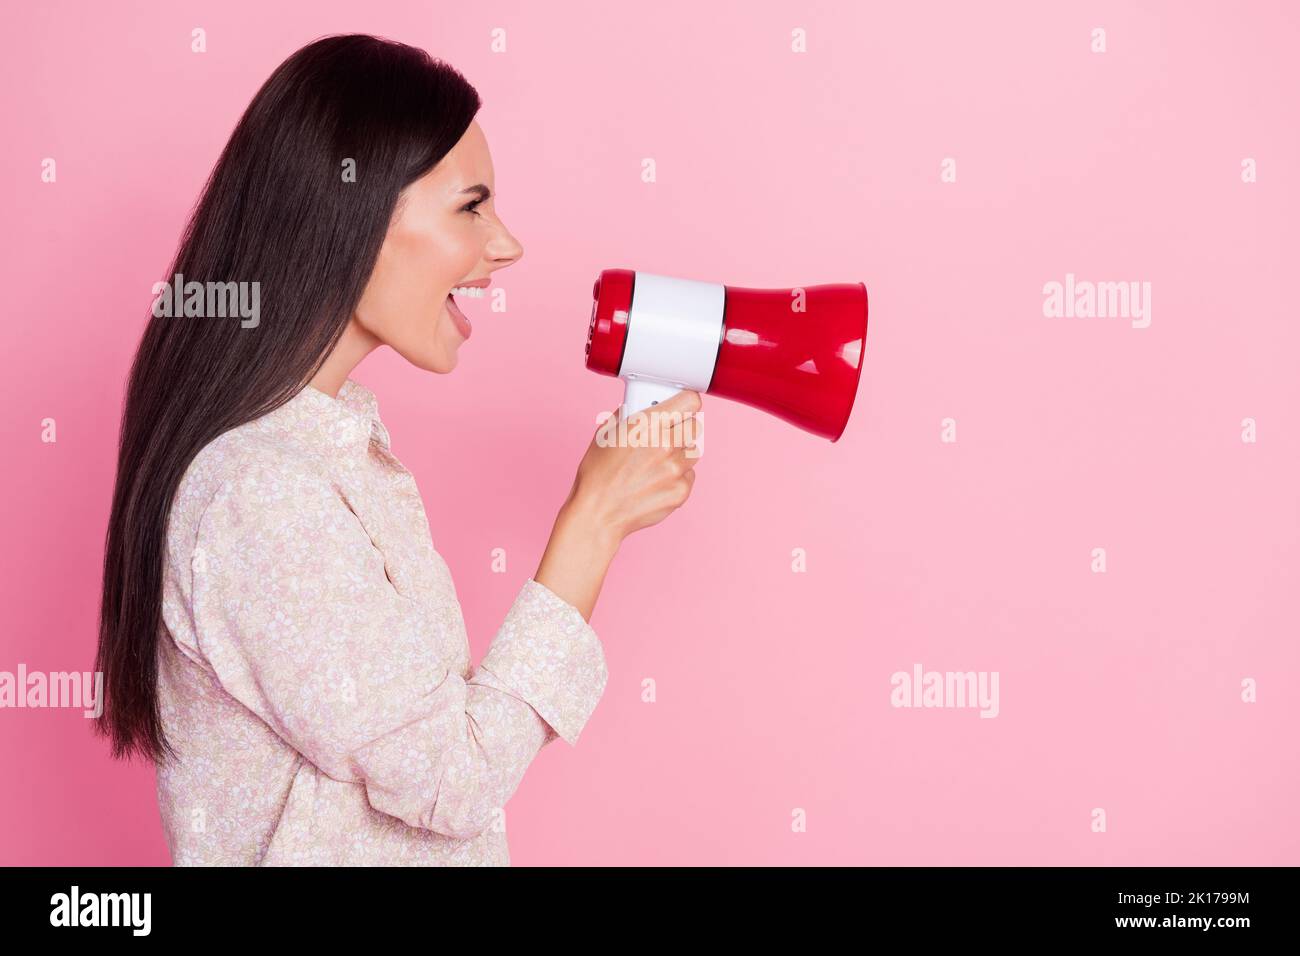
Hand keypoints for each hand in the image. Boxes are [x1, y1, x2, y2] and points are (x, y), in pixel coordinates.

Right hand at [534, 389, 702, 621]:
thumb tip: (641, 405)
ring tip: (658, 461)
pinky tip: (657, 481)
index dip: (686, 403)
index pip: (690, 402)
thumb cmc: (597, 475)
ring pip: (693, 452)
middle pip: (695, 426)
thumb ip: (630, 415)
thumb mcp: (606, 433)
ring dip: (680, 453)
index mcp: (647, 425)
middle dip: (682, 428)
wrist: (598, 513)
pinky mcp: (681, 491)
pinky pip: (689, 476)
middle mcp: (665, 444)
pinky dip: (677, 477)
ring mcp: (675, 470)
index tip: (683, 406)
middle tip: (668, 435)